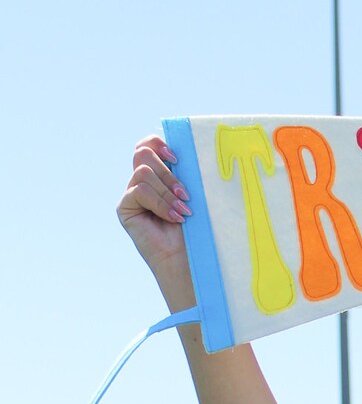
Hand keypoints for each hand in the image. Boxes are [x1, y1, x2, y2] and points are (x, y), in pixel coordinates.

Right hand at [117, 135, 194, 303]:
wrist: (188, 259)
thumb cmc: (196, 229)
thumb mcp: (192, 195)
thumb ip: (183, 172)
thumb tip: (183, 149)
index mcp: (158, 174)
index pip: (148, 145)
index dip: (159, 144)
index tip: (178, 158)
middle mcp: (141, 181)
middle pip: (143, 154)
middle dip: (169, 174)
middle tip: (186, 196)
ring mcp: (131, 194)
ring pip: (143, 172)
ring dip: (167, 192)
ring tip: (183, 212)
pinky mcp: (124, 207)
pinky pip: (139, 190)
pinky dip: (159, 203)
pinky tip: (173, 218)